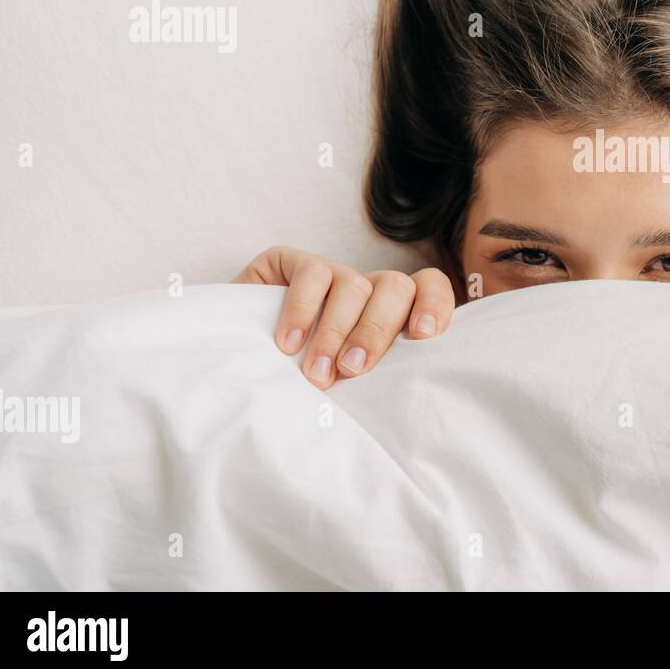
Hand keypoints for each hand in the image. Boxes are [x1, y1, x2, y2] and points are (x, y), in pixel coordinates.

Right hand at [233, 246, 453, 387]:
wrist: (234, 369)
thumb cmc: (303, 386)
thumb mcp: (347, 384)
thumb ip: (377, 380)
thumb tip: (406, 406)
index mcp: (392, 313)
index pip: (430, 287)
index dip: (435, 304)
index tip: (424, 336)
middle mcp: (367, 289)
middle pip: (395, 287)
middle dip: (377, 331)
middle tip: (352, 371)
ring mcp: (331, 273)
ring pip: (355, 283)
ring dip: (336, 332)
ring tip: (316, 372)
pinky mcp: (290, 262)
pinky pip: (311, 273)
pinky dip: (302, 310)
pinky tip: (288, 343)